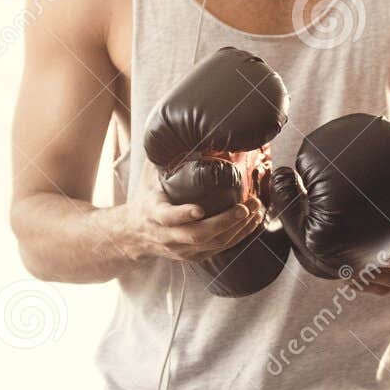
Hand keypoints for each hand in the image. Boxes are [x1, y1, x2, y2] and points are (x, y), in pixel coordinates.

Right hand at [124, 161, 265, 263]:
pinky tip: (252, 221)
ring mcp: (182, 249)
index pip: (167, 217)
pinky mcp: (194, 256)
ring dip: (239, 228)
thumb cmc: (147, 201)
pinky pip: (220, 249)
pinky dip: (240, 235)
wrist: (134, 234)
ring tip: (256, 209)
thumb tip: (180, 133)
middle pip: (198, 234)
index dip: (183, 214)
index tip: (199, 209)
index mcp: (154, 215)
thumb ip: (163, 160)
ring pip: (213, 244)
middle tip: (246, 207)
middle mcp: (168, 236)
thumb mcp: (149, 180)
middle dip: (225, 222)